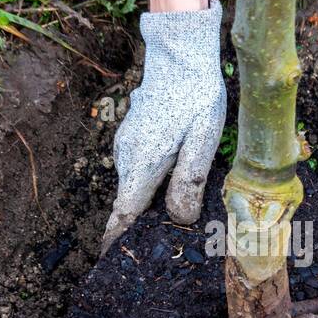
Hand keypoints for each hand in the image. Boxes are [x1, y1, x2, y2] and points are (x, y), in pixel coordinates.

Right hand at [101, 0, 225, 253]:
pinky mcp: (132, 135)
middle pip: (130, 203)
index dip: (118, 240)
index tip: (114, 263)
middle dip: (142, 225)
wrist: (180, 54)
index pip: (123, 215)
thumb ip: (189, 182)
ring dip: (149, 201)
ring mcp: (126, 145)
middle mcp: (127, 157)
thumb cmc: (195, 97)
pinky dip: (150, 181)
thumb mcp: (203, 141)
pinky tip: (174, 180)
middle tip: (165, 246)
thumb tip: (178, 219)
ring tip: (175, 217)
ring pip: (136, 185)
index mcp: (142, 165)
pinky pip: (138, 168)